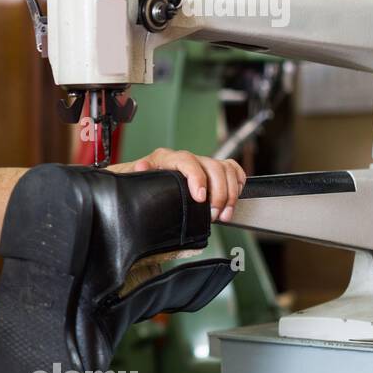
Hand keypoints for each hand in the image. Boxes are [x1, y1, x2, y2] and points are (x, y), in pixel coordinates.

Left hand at [128, 147, 246, 222]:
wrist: (142, 177)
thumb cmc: (140, 180)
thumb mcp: (134, 177)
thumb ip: (138, 172)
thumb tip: (141, 167)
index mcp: (166, 158)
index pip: (188, 162)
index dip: (197, 178)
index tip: (200, 198)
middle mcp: (186, 158)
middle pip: (213, 167)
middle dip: (218, 194)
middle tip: (213, 215)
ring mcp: (201, 162)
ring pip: (225, 169)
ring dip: (230, 193)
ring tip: (224, 214)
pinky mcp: (211, 169)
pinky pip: (231, 168)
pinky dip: (238, 181)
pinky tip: (234, 197)